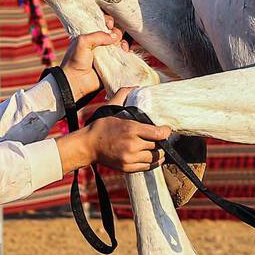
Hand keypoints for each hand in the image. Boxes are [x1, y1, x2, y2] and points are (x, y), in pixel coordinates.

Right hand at [57, 105, 171, 173]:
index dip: (166, 131)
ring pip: (154, 158)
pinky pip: (147, 167)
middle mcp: (132, 145)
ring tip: (159, 148)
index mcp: (131, 129)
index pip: (158, 133)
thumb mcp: (111, 108)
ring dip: (158, 153)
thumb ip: (123, 94)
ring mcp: (129, 158)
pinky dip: (153, 163)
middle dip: (161, 142)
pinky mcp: (127, 167)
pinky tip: (154, 157)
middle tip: (161, 138)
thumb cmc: (101, 126)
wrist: (88, 146)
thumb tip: (135, 87)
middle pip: (157, 146)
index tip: (166, 129)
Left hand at [59, 14, 127, 101]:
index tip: (110, 24)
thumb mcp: (82, 41)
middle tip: (115, 37)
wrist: (76, 81)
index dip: (108, 22)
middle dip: (117, 32)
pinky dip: (126, 53)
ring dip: (123, 43)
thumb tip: (114, 36)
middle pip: (114, 33)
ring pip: (120, 44)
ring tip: (121, 46)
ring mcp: (107, 55)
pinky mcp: (112, 65)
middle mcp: (99, 44)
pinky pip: (123, 57)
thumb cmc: (75, 60)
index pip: (102, 24)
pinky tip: (125, 52)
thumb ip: (98, 35)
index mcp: (90, 36)